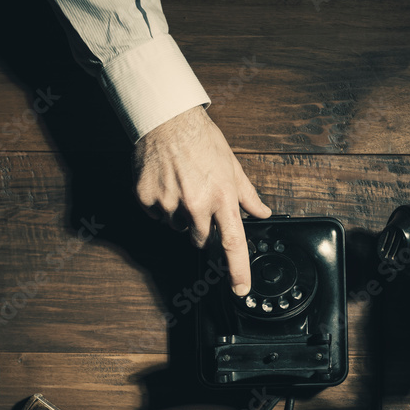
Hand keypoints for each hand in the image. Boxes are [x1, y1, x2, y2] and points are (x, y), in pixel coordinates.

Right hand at [133, 106, 270, 295]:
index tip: (240, 289)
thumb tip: (262, 213)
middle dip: (202, 226)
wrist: (167, 119)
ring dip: (180, 213)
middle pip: (200, 238)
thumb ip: (247, 195)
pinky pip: (155, 214)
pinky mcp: (147, 198)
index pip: (233, 243)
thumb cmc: (201, 139)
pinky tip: (165, 182)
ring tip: (181, 184)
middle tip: (199, 199)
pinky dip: (160, 203)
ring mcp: (169, 203)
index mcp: (221, 197)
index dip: (238, 270)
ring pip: (177, 226)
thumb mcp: (232, 165)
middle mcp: (196, 204)